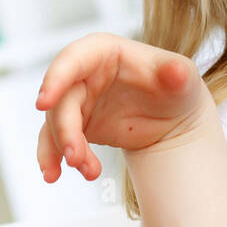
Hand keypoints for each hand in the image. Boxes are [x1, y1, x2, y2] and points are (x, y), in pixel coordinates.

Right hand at [34, 33, 212, 182]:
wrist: (174, 120)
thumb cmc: (176, 89)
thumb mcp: (183, 78)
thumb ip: (177, 72)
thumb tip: (176, 71)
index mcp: (105, 51)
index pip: (74, 59)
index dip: (56, 78)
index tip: (42, 103)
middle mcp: (85, 73)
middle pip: (62, 98)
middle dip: (64, 130)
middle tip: (76, 157)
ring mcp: (78, 99)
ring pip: (56, 123)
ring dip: (63, 149)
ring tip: (88, 171)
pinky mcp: (75, 124)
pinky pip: (55, 140)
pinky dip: (53, 157)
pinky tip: (54, 175)